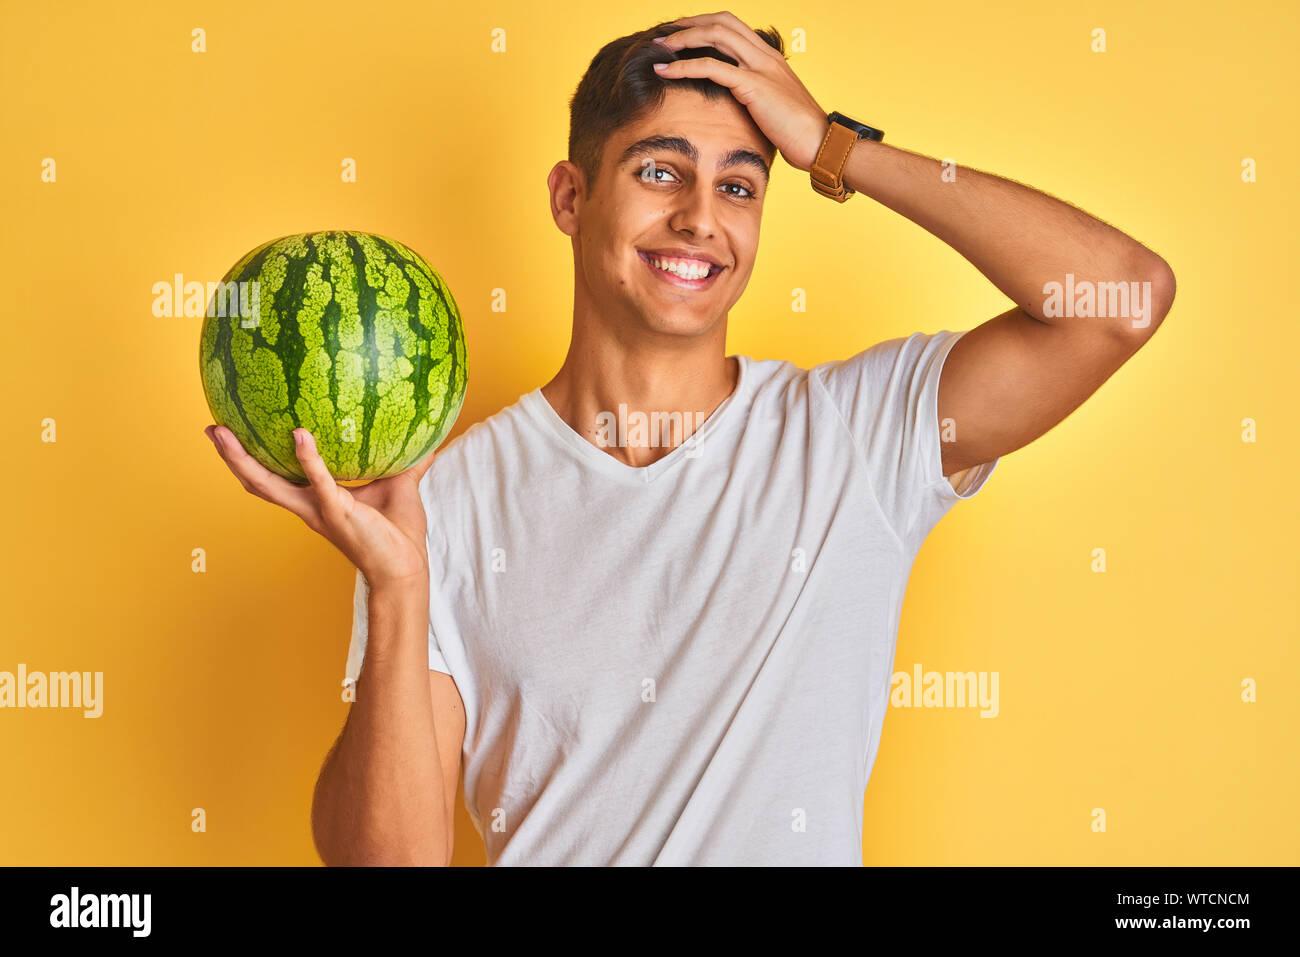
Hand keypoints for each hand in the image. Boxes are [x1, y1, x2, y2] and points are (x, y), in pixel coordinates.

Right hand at [204, 424, 436, 590]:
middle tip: (212, 429)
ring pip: (271, 485)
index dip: (253, 459)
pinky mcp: (338, 512)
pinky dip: (309, 459)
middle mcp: (309, 508)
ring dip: (244, 460)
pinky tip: (300, 435)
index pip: (277, 478)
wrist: (407, 568)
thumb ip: (406, 463)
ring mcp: (320, 511)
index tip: (234, 433)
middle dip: (233, 458)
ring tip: (224, 432)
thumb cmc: (400, 534)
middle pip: (258, 482)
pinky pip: (320, 483)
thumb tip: (427, 443)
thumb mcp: (400, 487)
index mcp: (318, 502)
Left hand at [653, 11, 829, 172]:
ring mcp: (760, 67)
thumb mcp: (773, 106)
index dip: (705, 25)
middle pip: (722, 21)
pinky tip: (664, 71)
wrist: (821, 143)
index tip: (682, 35)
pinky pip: (712, 68)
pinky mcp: (753, 85)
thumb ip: (754, 95)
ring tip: (659, 47)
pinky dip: (684, 67)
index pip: (733, 26)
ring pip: (716, 35)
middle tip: (665, 34)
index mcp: (769, 57)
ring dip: (683, 38)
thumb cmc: (798, 133)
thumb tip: (735, 104)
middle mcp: (765, 55)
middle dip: (690, 24)